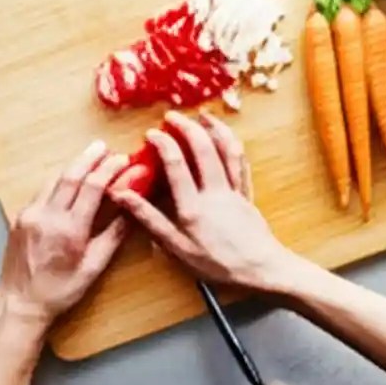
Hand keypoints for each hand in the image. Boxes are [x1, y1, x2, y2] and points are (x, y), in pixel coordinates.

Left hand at [0, 141, 130, 327]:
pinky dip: (59, 180)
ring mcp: (30, 215)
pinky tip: (70, 178)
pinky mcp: (21, 218)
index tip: (124, 159)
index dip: (110, 169)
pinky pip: (43, 191)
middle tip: (105, 146)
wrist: (20, 303)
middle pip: (70, 175)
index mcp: (69, 229)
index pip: (92, 187)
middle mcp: (47, 217)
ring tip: (90, 156)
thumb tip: (133, 210)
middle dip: (90, 158)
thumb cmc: (59, 290)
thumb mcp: (94, 266)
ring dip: (73, 165)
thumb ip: (114, 235)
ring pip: (54, 180)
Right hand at [110, 112, 300, 292]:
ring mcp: (235, 191)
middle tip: (172, 116)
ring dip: (215, 129)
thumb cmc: (219, 265)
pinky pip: (241, 164)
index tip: (151, 132)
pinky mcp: (248, 195)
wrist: (263, 269)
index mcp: (194, 207)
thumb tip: (123, 196)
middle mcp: (216, 193)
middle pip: (203, 150)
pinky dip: (233, 146)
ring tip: (203, 115)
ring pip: (227, 151)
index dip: (163, 144)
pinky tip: (228, 138)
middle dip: (187, 127)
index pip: (176, 165)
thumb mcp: (178, 249)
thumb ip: (150, 220)